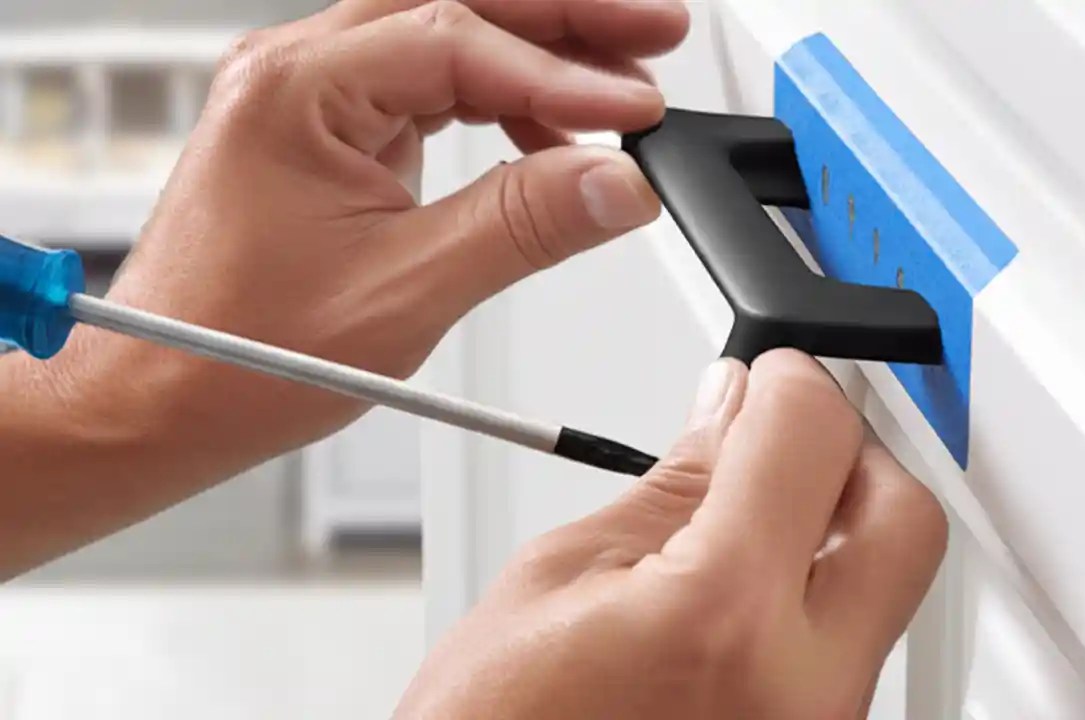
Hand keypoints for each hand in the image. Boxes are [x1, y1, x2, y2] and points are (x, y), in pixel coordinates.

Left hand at [61, 0, 687, 470]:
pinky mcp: (323, 129)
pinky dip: (496, 95)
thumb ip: (523, 226)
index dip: (564, 72)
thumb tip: (617, 182)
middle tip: (654, 31)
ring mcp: (307, 96)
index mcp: (297, 90)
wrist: (164, 396)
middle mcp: (295, 72)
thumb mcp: (405, 290)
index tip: (638, 111)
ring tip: (620, 78)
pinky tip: (546, 127)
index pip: (458, 43)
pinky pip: (423, 82)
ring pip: (444, 34)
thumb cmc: (240, 351)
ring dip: (537, 48)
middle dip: (566, 17)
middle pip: (456, 4)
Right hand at [396, 350, 948, 718]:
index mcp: (722, 620)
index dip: (791, 385)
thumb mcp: (556, 579)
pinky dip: (812, 602)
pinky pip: (854, 655)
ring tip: (742, 521)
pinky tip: (740, 593)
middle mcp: (804, 692)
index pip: (814, 439)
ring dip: (831, 533)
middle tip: (783, 441)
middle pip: (906, 522)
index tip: (770, 379)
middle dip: (851, 455)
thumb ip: (671, 488)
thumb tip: (732, 412)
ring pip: (889, 594)